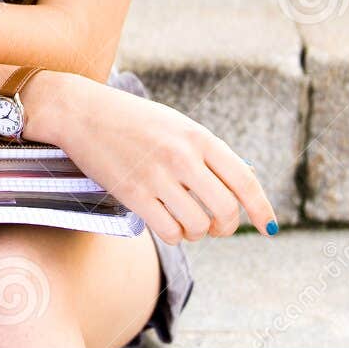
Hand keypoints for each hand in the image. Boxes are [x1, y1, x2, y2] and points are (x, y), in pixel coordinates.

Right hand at [52, 77, 278, 244]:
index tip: (268, 226)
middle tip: (217, 226)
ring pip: (198, 226)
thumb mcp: (177, 124)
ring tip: (187, 221)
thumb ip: (209, 152)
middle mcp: (181, 157)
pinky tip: (168, 224)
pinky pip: (169, 231)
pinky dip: (175, 235)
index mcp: (198, 136)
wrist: (80, 111)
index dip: (261, 208)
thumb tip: (247, 181)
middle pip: (225, 210)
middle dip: (226, 226)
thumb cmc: (132, 119)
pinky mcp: (132, 194)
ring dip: (198, 232)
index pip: (245, 180)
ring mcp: (156, 176)